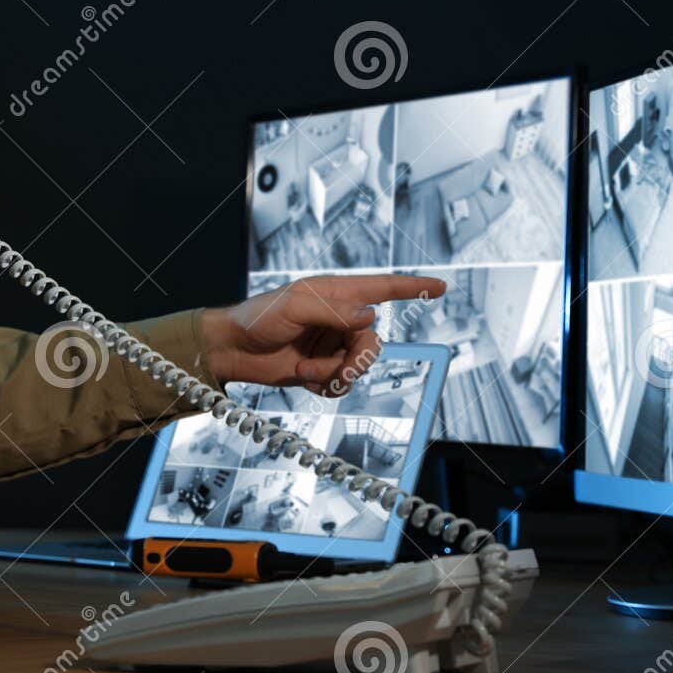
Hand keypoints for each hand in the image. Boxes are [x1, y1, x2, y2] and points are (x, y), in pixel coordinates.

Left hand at [200, 274, 446, 393]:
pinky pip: (341, 384)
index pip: (383, 288)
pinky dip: (324, 386)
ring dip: (333, 375)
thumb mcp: (294, 306)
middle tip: (335, 371)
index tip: (439, 287)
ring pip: (358, 368)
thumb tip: (370, 316)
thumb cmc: (258, 317)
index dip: (413, 287)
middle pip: (372, 344)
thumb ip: (334, 311)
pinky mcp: (322, 369)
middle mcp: (340, 319)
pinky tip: (303, 377)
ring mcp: (332, 345)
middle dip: (355, 362)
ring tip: (305, 370)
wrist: (233, 350)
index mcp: (337, 294)